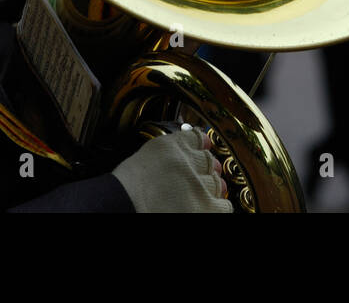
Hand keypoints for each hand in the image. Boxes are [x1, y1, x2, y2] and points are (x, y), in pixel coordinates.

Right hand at [111, 124, 231, 212]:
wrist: (123, 209)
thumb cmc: (124, 195)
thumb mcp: (141, 162)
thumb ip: (164, 154)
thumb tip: (187, 150)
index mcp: (168, 147)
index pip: (197, 138)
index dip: (200, 147)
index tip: (201, 150)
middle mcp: (187, 162)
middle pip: (208, 161)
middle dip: (203, 172)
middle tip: (189, 184)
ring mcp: (199, 186)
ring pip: (217, 182)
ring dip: (208, 190)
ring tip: (190, 200)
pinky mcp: (207, 208)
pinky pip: (224, 206)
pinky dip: (216, 208)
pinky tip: (202, 210)